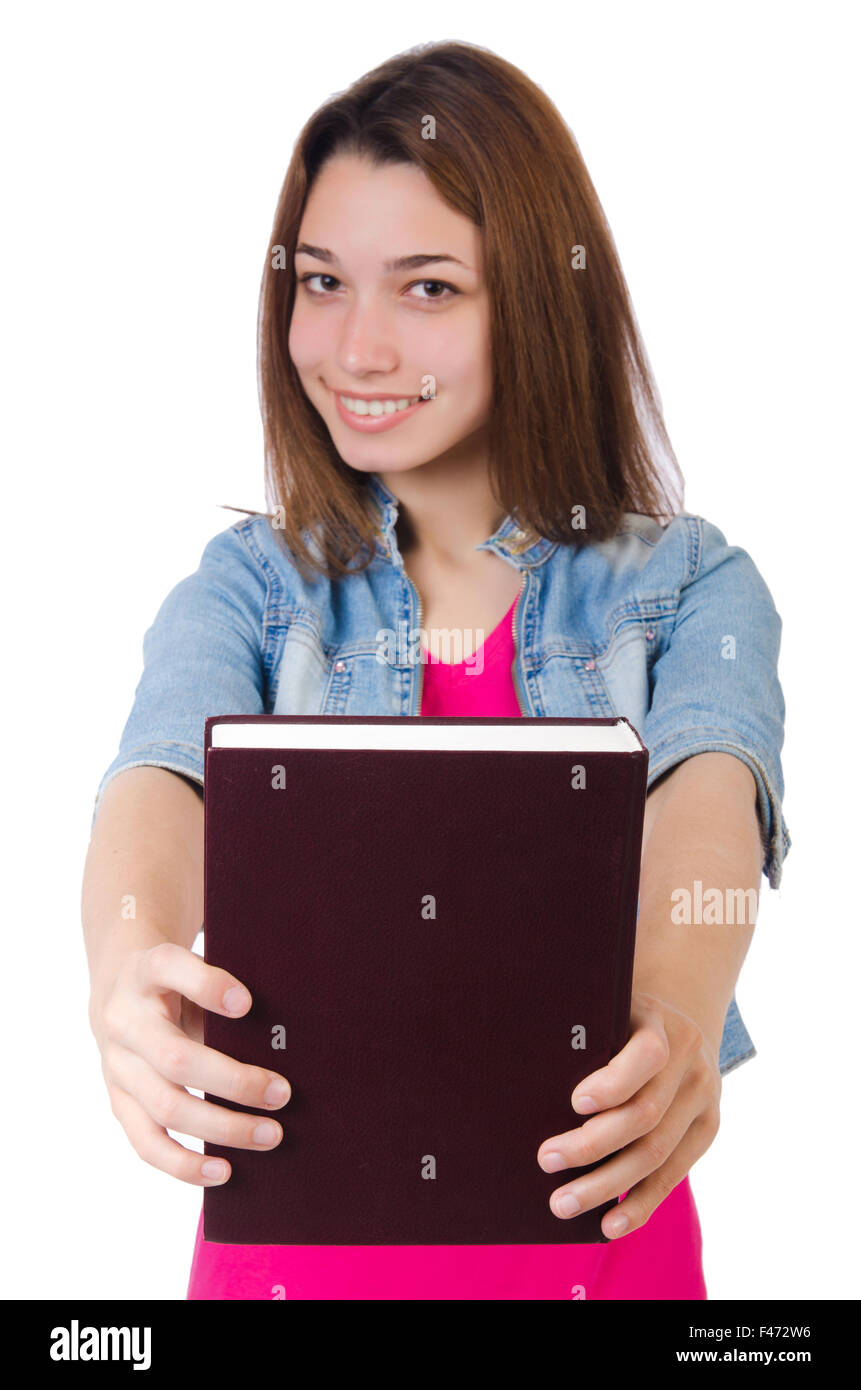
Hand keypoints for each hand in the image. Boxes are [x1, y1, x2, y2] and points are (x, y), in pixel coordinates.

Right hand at [90, 941, 290, 1185]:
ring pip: (166, 1107)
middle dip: (234, 1081)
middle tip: (282, 1094)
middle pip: (176, 1058)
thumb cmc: (177, 982)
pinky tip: (224, 1171)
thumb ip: (225, 992)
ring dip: (222, 1127)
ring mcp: (118, 1065)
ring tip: (269, 1135)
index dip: (208, 986)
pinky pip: (147, 1143)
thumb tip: (283, 1035)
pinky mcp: (119, 1101)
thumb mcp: (194, 968)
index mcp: (147, 970)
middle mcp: (125, 1020)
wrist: (119, 994)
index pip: (170, 968)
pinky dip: (185, 1164)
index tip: (247, 1003)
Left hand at [536, 991, 721, 1237]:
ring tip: (563, 1203)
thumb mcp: (610, 1006)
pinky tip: (609, 1224)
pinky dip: (640, 1204)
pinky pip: (674, 1174)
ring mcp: (703, 1098)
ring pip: (657, 1153)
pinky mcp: (706, 1129)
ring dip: (607, 1184)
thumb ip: (584, 1028)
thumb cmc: (623, 1019)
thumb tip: (525, 1064)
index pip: (647, 1054)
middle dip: (592, 1145)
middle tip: (546, 1160)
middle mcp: (690, 1062)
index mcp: (662, 1023)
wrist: (683, 1025)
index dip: (614, 1083)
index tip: (575, 1103)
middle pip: (645, 1114)